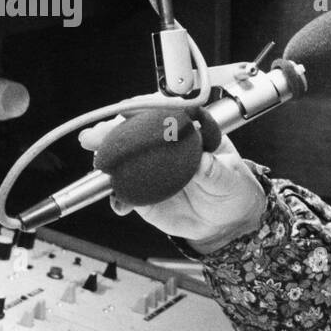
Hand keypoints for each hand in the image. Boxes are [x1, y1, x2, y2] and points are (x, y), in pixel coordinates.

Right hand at [78, 116, 266, 250]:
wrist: (227, 221)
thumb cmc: (233, 189)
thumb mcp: (231, 179)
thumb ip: (215, 171)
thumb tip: (202, 163)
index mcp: (190, 131)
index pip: (164, 112)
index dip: (144, 108)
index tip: (129, 110)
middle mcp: (166, 146)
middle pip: (134, 131)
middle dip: (112, 130)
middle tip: (97, 135)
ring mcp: (152, 167)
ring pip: (124, 158)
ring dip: (106, 158)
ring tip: (99, 162)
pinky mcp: (144, 192)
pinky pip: (125, 192)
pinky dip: (117, 196)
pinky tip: (118, 202)